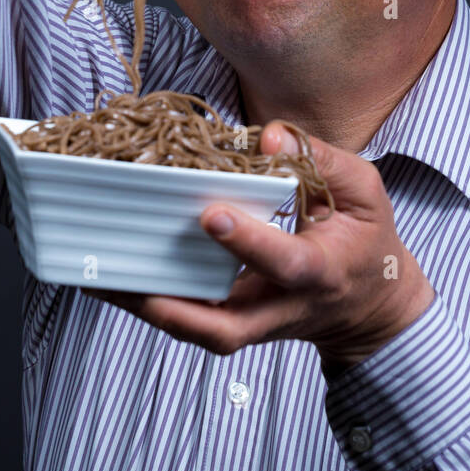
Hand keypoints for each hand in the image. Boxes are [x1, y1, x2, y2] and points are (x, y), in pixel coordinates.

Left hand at [84, 120, 435, 374]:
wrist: (370, 307)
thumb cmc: (366, 239)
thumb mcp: (365, 192)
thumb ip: (323, 161)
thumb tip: (270, 138)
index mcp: (322, 272)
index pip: (285, 262)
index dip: (249, 242)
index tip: (210, 214)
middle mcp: (283, 308)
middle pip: (226, 325)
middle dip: (175, 306)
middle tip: (126, 277)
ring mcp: (257, 324)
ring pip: (199, 331)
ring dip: (148, 309)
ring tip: (99, 278)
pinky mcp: (236, 324)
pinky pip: (191, 320)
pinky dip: (151, 302)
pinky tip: (112, 277)